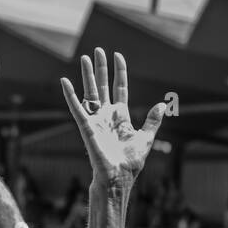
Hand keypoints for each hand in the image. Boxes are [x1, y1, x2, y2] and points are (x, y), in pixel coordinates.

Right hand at [60, 49, 164, 188]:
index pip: (119, 88)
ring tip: (84, 57)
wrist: (118, 177)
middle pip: (103, 86)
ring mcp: (95, 119)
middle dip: (101, 68)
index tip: (118, 56)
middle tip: (97, 51)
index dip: (119, 72)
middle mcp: (106, 115)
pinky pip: (76, 107)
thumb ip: (153, 121)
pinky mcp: (86, 126)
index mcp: (120, 116)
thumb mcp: (146, 138)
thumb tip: (163, 105)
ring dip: (87, 75)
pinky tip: (64, 81)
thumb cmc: (131, 162)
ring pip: (90, 92)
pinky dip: (70, 95)